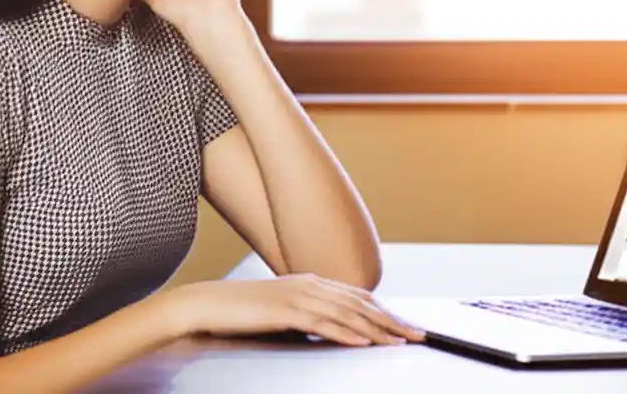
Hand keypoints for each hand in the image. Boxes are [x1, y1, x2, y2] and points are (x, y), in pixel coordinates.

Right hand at [162, 274, 424, 346]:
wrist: (208, 304)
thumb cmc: (243, 312)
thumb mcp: (283, 312)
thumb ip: (310, 318)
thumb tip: (334, 332)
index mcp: (312, 283)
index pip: (359, 298)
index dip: (386, 312)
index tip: (406, 326)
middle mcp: (311, 285)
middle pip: (361, 304)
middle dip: (393, 321)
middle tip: (418, 334)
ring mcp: (299, 296)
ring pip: (348, 314)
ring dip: (378, 329)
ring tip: (400, 341)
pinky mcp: (286, 311)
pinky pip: (323, 323)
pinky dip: (346, 333)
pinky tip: (363, 342)